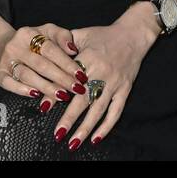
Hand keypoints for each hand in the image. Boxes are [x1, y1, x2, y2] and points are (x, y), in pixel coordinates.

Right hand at [0, 22, 86, 112]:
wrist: (0, 44)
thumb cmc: (30, 40)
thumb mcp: (46, 32)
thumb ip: (62, 36)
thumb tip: (73, 50)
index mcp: (29, 34)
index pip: (51, 49)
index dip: (67, 63)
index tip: (80, 75)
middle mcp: (15, 46)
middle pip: (41, 64)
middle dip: (61, 78)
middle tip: (76, 89)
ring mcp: (5, 60)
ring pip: (27, 75)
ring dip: (46, 87)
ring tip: (62, 95)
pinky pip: (9, 83)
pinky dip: (22, 90)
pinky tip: (36, 95)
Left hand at [53, 3, 159, 150]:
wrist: (133, 34)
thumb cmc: (103, 35)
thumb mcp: (81, 34)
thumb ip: (63, 46)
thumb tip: (45, 60)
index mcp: (88, 57)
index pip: (69, 78)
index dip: (56, 93)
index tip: (44, 108)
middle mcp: (101, 72)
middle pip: (83, 99)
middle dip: (70, 118)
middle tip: (58, 134)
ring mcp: (114, 83)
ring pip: (98, 109)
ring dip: (86, 128)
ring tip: (73, 143)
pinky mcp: (125, 89)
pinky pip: (116, 111)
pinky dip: (107, 126)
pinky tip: (96, 139)